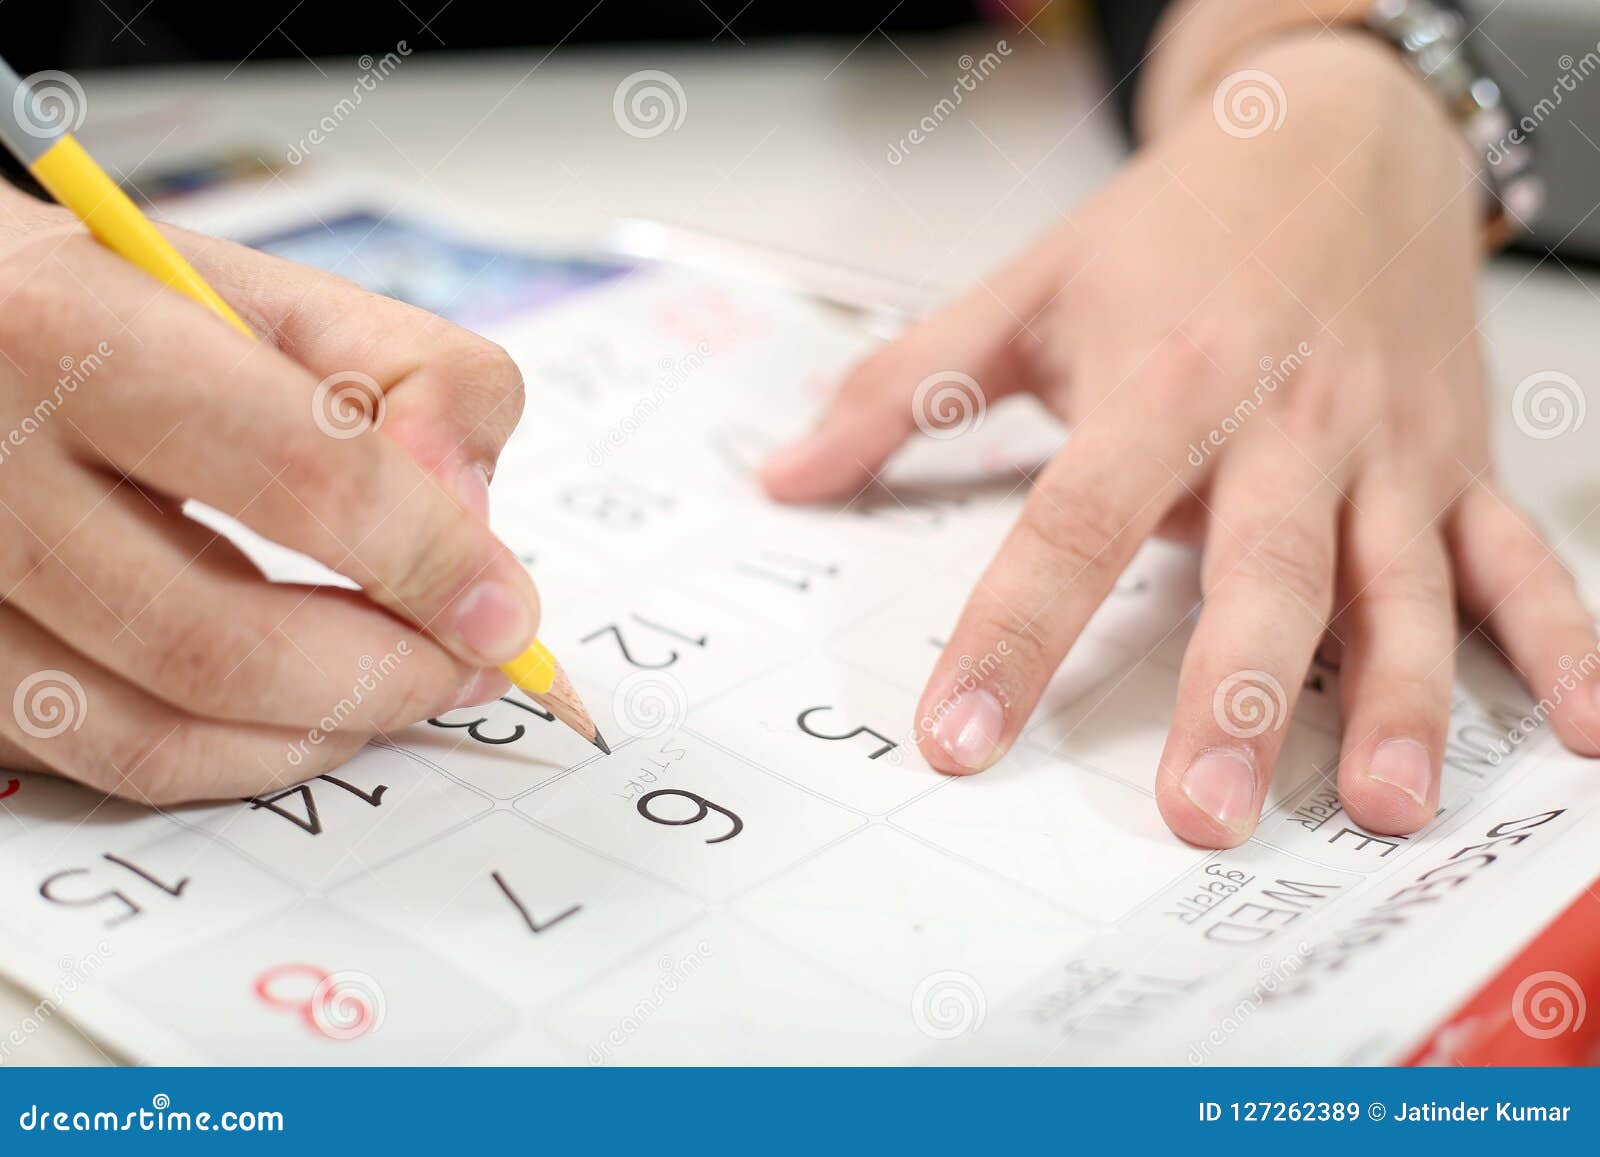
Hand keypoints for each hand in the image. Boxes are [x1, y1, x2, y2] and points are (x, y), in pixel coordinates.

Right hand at [0, 184, 538, 802]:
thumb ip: (410, 376)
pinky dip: (232, 759)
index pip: (300, 473)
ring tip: (398, 689)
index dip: (430, 560)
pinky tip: (297, 713)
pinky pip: (102, 761)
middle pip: (219, 640)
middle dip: (387, 675)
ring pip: (154, 733)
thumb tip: (474, 528)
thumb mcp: (264, 290)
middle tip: (470, 667)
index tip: (506, 610)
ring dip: (318, 734)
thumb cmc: (106, 306)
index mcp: (68, 329)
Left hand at [762, 34, 1599, 847]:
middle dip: (1233, 694)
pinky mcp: (1459, 466)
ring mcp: (1386, 452)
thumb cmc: (1178, 227)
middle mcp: (1285, 425)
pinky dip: (1562, 646)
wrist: (1338, 133)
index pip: (1072, 525)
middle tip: (1201, 813)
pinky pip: (1522, 563)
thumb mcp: (1028, 289)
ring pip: (1399, 584)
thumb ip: (904, 388)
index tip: (958, 738)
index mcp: (1163, 384)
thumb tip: (782, 472)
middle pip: (1258, 571)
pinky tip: (1575, 736)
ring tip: (1374, 803)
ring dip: (1398, 699)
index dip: (1013, 636)